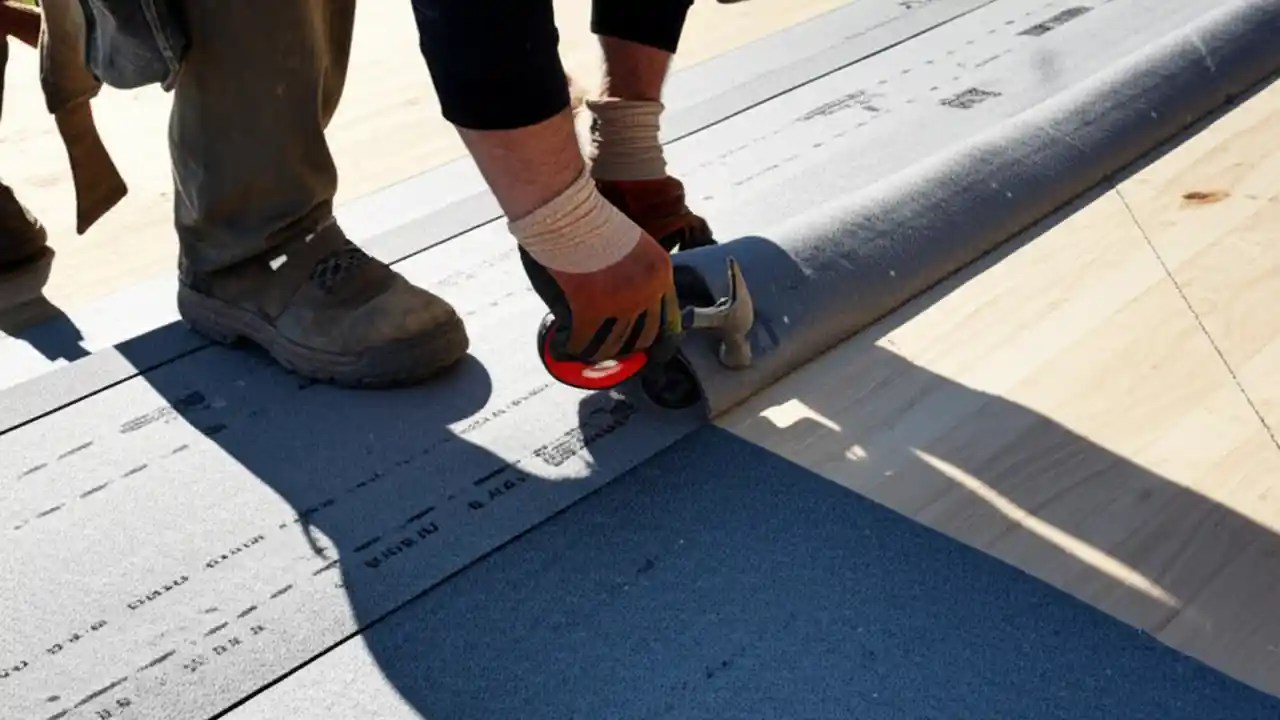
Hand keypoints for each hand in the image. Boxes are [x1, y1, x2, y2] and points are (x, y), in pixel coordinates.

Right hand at [521, 231, 681, 363]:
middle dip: (628, 349)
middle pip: (643, 336)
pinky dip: (575, 346)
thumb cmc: (593, 222)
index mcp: (660, 273)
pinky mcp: (592, 309)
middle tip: (612, 354)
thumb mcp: (634, 246)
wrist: (570, 212)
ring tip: (585, 352)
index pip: (668, 318)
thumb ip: (638, 272)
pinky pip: (586, 340)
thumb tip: (629, 302)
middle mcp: (647, 292)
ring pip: (614, 343)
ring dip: (598, 351)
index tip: (648, 350)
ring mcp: (621, 303)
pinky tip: (566, 347)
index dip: (657, 339)